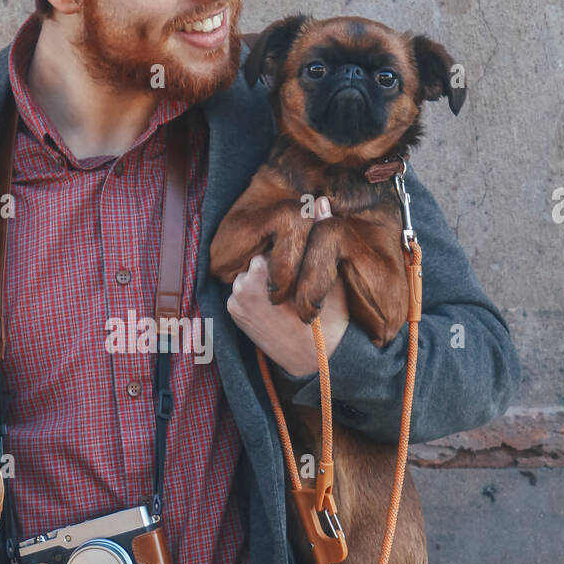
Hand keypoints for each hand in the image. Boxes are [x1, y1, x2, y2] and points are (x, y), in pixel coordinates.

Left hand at [226, 196, 349, 375]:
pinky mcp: (233, 313)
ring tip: (283, 295)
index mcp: (265, 269)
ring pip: (249, 275)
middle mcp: (243, 283)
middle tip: (293, 279)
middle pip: (257, 257)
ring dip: (262, 279)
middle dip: (273, 263)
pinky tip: (273, 306)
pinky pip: (242, 293)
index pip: (273, 242)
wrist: (315, 361)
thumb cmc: (328, 318)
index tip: (299, 260)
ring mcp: (235, 300)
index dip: (287, 248)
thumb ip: (322, 235)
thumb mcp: (330, 274)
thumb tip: (319, 202)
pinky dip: (254, 295)